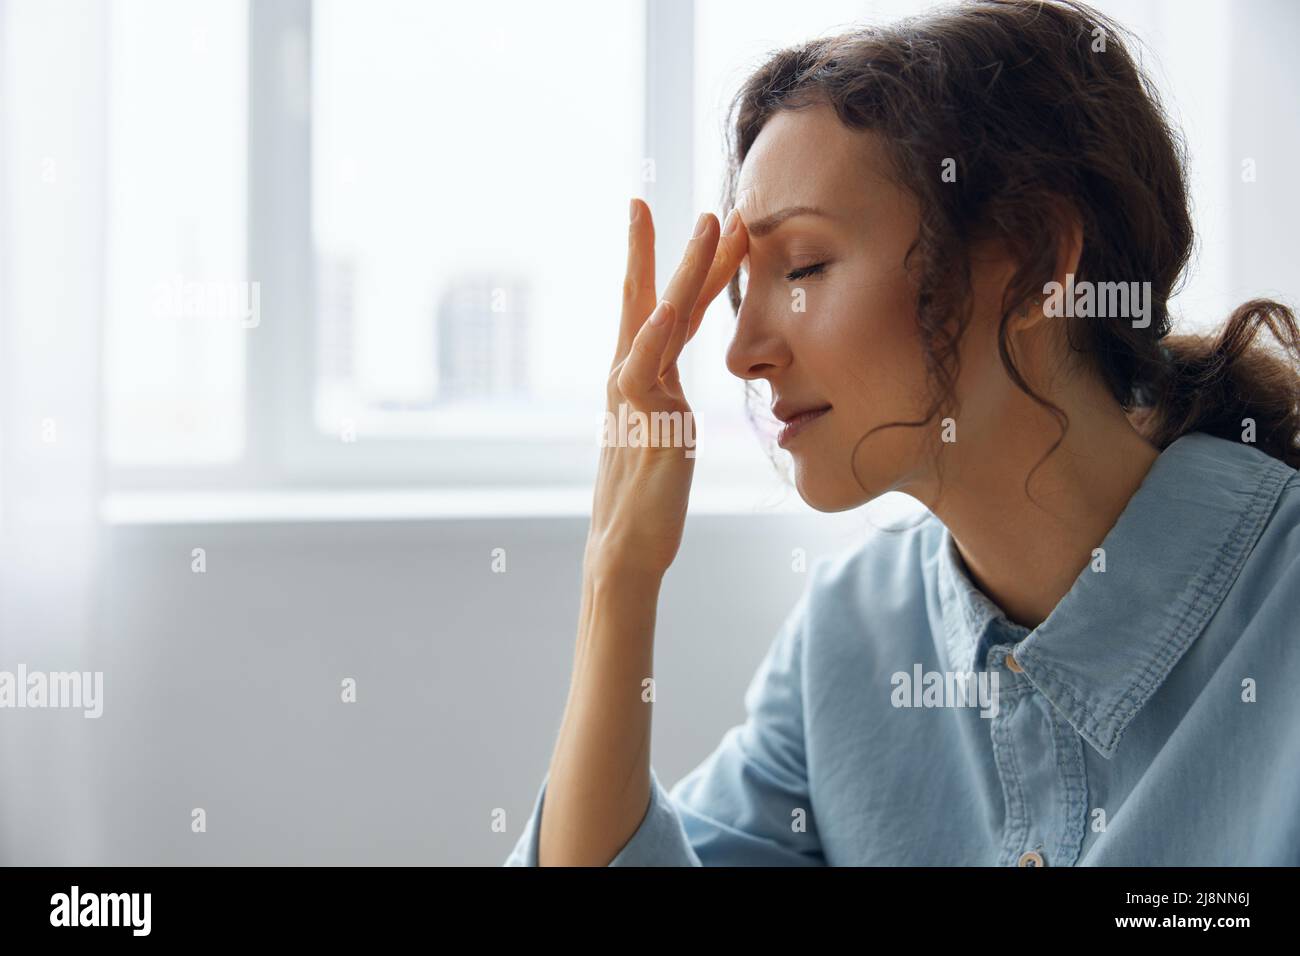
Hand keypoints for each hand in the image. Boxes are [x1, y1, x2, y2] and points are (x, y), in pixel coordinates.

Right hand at [584, 199, 748, 577]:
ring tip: (707, 223)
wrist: (626, 546)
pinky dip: (652, 337)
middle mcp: (635, 376)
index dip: (686, 265)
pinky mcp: (644, 422)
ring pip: (660, 318)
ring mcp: (637, 395)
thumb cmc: (647, 496)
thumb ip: (666, 403)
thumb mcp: (664, 435)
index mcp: (645, 377)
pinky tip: (665, 309)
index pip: (667, 309)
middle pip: (650, 297)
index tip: (708, 223)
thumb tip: (674, 393)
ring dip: (684, 268)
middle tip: (676, 199)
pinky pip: (645, 372)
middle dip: (668, 247)